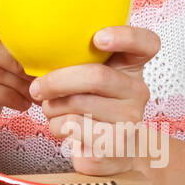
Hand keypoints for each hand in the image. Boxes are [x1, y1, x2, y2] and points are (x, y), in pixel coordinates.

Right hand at [0, 0, 33, 136]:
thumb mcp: (2, 38)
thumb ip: (13, 25)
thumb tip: (49, 26)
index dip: (7, 12)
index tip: (32, 30)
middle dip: (18, 61)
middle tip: (38, 72)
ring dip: (18, 82)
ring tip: (35, 89)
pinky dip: (10, 97)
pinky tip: (22, 101)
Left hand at [33, 25, 158, 174]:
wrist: (109, 148)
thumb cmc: (91, 102)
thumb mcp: (88, 74)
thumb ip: (77, 56)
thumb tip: (40, 45)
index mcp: (132, 66)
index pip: (147, 43)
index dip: (125, 37)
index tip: (98, 38)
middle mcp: (138, 91)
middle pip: (97, 76)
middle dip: (57, 80)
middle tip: (37, 87)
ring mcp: (131, 120)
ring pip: (79, 104)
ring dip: (52, 106)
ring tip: (51, 108)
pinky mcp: (115, 145)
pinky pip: (73, 127)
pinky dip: (56, 125)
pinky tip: (61, 125)